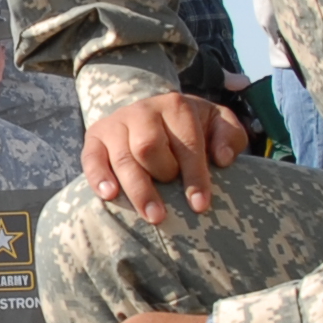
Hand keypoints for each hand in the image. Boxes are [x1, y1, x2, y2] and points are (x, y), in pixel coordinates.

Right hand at [83, 93, 250, 225]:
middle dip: (163, 176)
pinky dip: (99, 177)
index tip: (200, 205)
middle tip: (175, 200)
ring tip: (153, 217)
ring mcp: (116, 123)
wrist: (153, 112)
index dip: (195, 175)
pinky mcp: (95, 137)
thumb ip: (230, 135)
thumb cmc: (190, 128)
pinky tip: (109, 196)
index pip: (186, 142)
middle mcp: (143, 110)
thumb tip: (222, 158)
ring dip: (138, 190)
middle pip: (149, 146)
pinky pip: (91, 158)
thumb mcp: (217, 123)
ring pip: (123, 157)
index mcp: (176, 105)